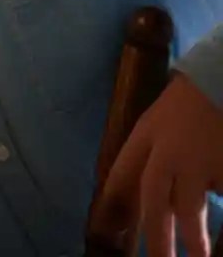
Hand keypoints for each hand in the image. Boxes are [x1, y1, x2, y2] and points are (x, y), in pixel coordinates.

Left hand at [92, 74, 222, 256]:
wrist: (220, 81)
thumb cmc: (188, 105)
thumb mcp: (156, 124)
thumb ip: (144, 158)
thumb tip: (131, 200)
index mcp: (146, 138)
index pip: (123, 176)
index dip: (116, 203)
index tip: (110, 229)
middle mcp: (169, 154)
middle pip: (157, 202)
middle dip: (157, 237)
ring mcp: (201, 164)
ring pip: (192, 210)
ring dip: (194, 239)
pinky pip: (221, 193)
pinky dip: (220, 198)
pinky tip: (219, 210)